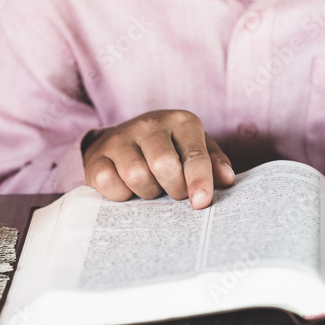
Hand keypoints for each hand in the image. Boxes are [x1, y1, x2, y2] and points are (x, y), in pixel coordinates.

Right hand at [81, 109, 234, 208]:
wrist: (121, 138)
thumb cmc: (169, 148)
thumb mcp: (196, 148)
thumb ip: (214, 163)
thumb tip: (226, 179)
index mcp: (181, 122)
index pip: (194, 154)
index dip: (199, 181)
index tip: (201, 203)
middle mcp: (150, 124)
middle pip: (164, 165)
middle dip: (174, 188)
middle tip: (175, 193)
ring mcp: (120, 138)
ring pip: (137, 176)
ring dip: (148, 193)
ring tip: (152, 187)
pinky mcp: (97, 156)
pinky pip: (110, 184)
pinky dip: (122, 195)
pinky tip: (128, 188)